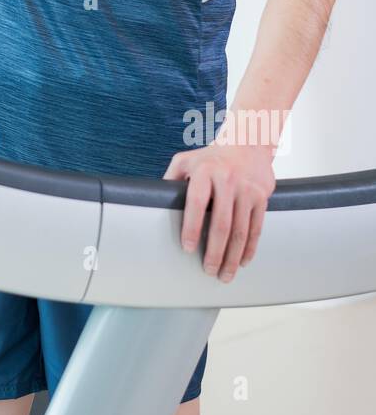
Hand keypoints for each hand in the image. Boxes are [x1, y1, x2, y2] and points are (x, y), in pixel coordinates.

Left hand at [163, 140, 275, 281]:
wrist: (247, 141)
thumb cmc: (211, 157)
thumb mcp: (185, 161)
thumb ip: (170, 180)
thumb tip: (152, 202)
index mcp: (204, 171)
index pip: (195, 203)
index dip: (191, 228)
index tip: (187, 248)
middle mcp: (227, 179)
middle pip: (221, 224)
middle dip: (214, 252)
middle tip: (208, 270)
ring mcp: (247, 189)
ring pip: (240, 230)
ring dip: (233, 257)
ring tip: (225, 274)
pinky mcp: (261, 196)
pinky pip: (256, 227)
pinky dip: (249, 248)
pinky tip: (243, 260)